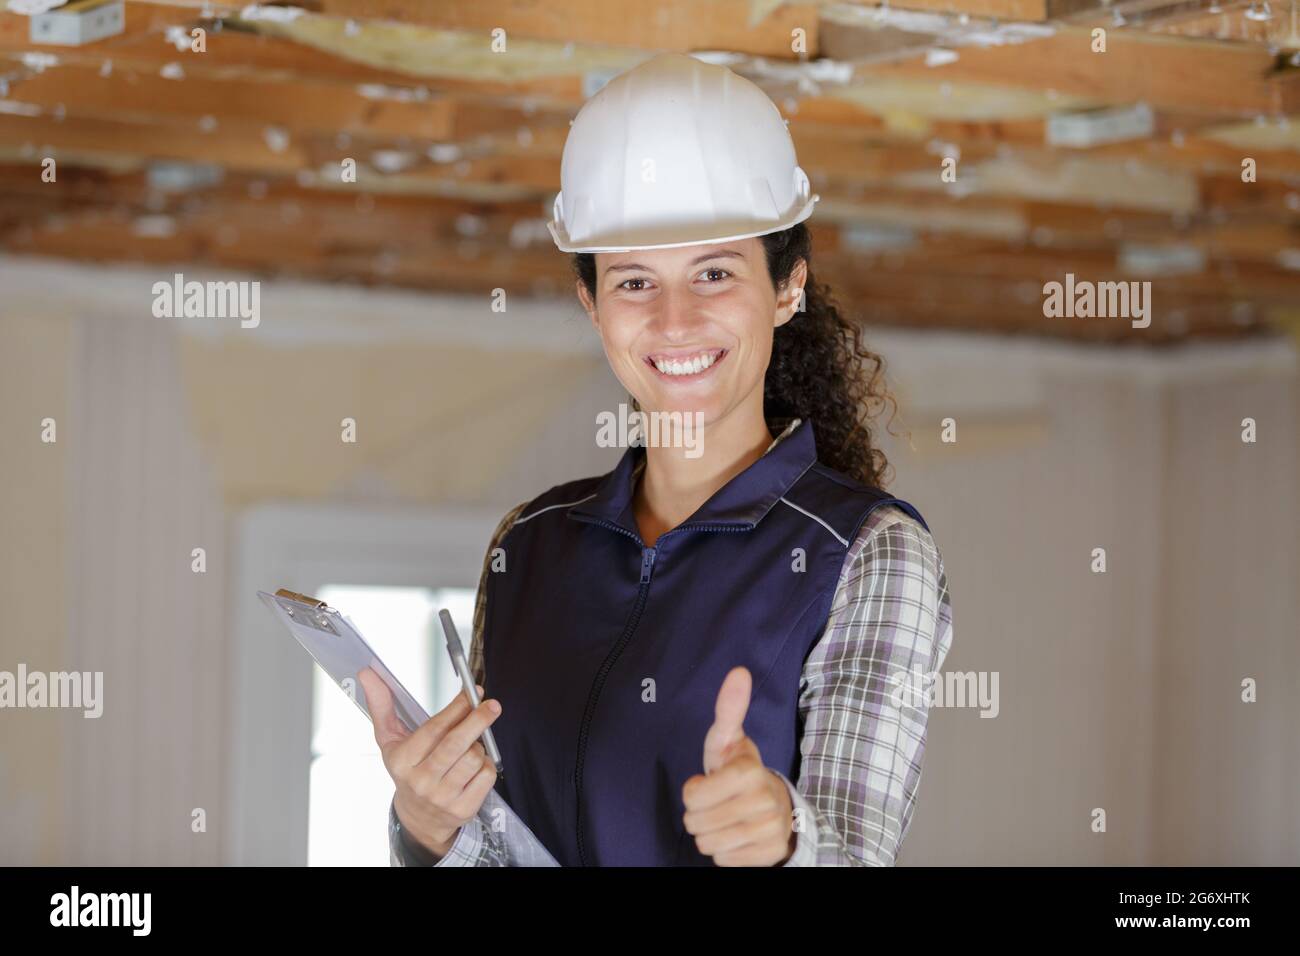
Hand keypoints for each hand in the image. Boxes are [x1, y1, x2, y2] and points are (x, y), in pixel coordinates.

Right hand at [359, 667, 500, 859]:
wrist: (418, 817)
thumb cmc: (407, 769)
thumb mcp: (390, 740)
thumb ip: (381, 705)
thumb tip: (366, 672)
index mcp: (402, 761)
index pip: (434, 729)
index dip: (456, 708)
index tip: (472, 692)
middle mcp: (421, 781)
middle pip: (456, 744)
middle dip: (478, 720)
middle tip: (492, 705)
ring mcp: (442, 798)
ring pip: (474, 757)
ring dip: (479, 745)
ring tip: (470, 745)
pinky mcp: (463, 809)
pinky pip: (486, 775)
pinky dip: (486, 764)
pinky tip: (475, 765)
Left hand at [681, 665, 797, 865]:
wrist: (776, 805)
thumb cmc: (740, 770)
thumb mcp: (728, 739)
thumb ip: (728, 708)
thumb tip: (738, 671)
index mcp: (750, 772)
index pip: (693, 796)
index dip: (692, 792)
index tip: (706, 784)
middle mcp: (764, 802)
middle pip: (697, 824)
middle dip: (699, 815)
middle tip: (716, 803)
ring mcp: (770, 831)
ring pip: (708, 845)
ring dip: (710, 835)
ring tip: (725, 819)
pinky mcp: (770, 854)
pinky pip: (724, 862)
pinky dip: (725, 853)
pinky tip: (737, 836)